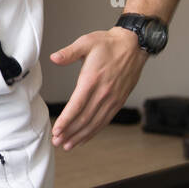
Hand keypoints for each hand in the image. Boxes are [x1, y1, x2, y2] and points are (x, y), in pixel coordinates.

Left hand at [47, 28, 148, 149]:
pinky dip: (94, 131)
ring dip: (80, 136)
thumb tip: (54, 58)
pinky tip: (84, 138)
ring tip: (67, 145)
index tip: (56, 130)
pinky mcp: (118, 101)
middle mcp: (103, 92)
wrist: (133, 45)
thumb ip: (69, 52)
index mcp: (92, 79)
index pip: (77, 105)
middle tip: (57, 142)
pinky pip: (105, 120)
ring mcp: (112, 99)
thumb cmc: (108, 44)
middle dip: (69, 132)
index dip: (66, 120)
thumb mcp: (86, 42)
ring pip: (95, 123)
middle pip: (85, 118)